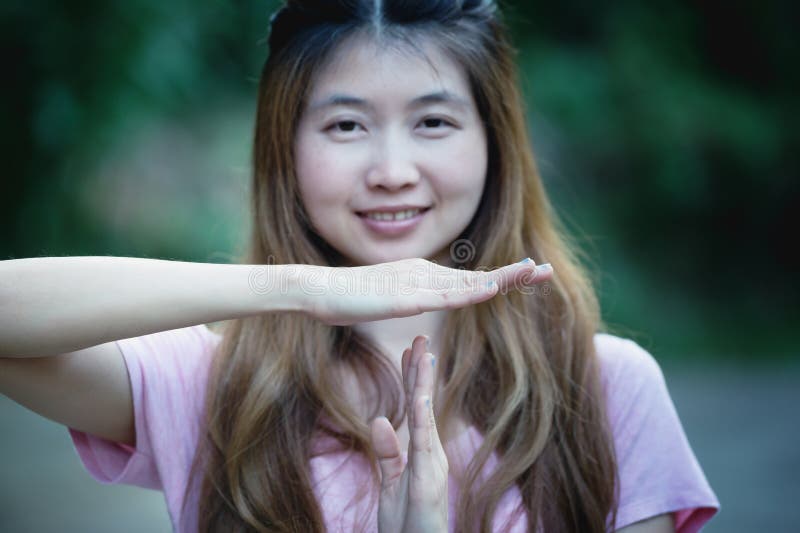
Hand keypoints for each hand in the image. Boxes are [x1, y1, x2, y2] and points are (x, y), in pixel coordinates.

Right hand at [301, 258, 551, 325]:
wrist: (318, 291)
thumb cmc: (348, 298)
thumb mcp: (389, 297)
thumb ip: (410, 296)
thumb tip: (427, 299)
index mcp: (425, 275)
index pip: (471, 278)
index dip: (502, 277)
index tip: (529, 274)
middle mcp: (426, 273)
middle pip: (478, 275)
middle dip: (514, 274)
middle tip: (547, 270)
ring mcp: (416, 283)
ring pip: (468, 282)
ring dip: (502, 278)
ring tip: (532, 272)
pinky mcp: (403, 297)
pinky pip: (442, 296)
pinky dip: (469, 292)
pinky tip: (490, 290)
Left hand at [370, 335, 448, 532]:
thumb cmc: (409, 524)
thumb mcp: (392, 483)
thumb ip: (387, 452)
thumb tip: (379, 418)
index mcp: (424, 452)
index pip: (418, 407)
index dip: (413, 378)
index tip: (410, 349)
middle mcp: (432, 454)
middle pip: (425, 404)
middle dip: (422, 370)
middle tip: (420, 337)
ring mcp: (432, 466)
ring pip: (428, 417)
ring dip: (424, 385)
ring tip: (423, 355)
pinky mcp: (427, 481)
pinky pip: (425, 446)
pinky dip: (423, 419)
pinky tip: (421, 397)